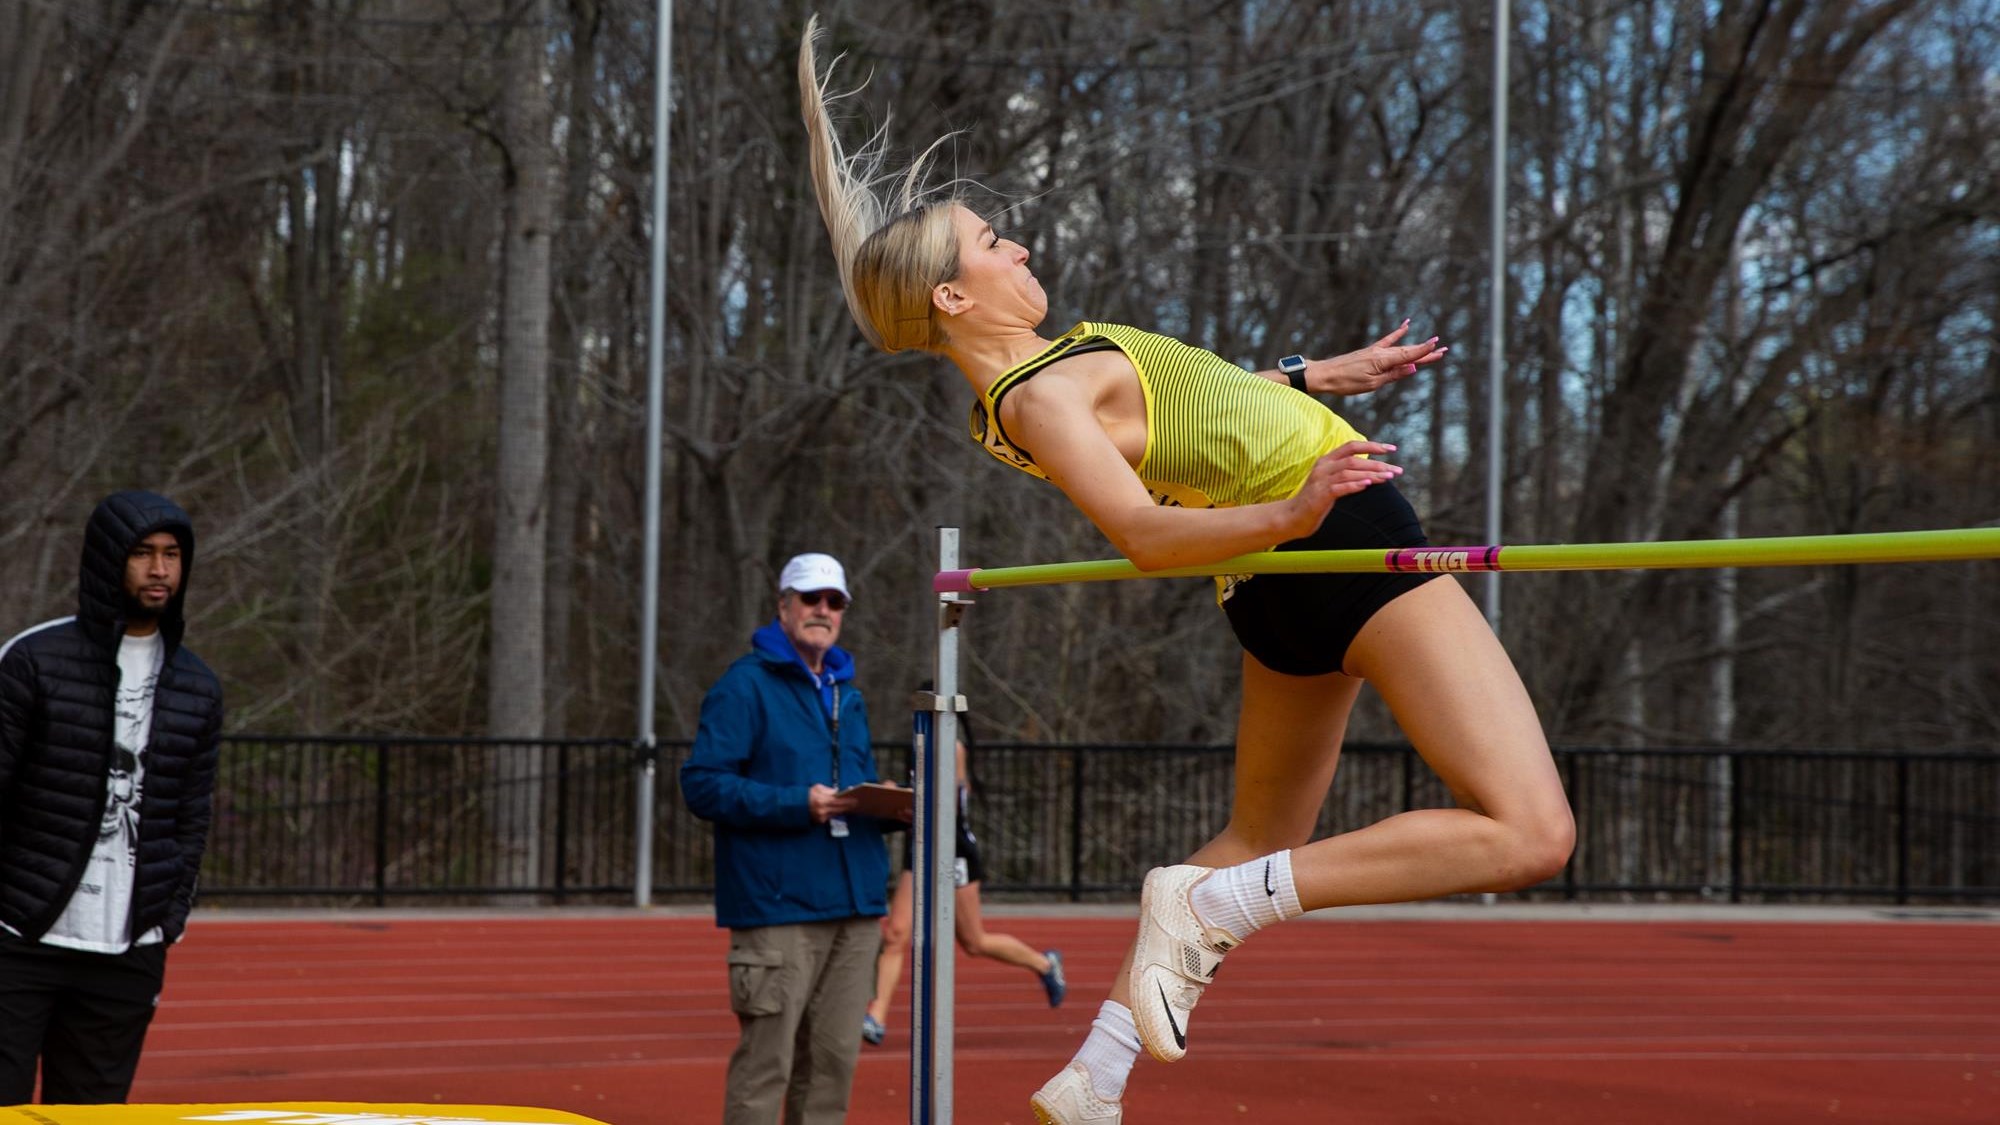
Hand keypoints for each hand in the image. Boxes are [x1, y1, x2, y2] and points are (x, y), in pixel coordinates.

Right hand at [808, 783, 857, 823]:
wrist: (796, 805)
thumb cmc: (807, 795)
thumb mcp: (817, 788)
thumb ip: (828, 790)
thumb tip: (837, 792)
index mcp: (822, 800)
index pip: (838, 801)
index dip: (847, 801)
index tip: (855, 799)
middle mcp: (822, 810)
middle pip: (839, 809)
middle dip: (848, 806)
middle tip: (856, 804)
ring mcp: (821, 817)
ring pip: (836, 814)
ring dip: (843, 810)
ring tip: (851, 807)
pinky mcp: (820, 821)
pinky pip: (830, 817)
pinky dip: (835, 813)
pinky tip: (841, 811)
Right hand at [1279, 440, 1401, 539]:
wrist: (1293, 517)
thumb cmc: (1316, 501)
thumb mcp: (1332, 483)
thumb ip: (1347, 474)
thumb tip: (1373, 472)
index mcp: (1327, 460)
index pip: (1352, 446)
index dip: (1372, 446)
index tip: (1392, 449)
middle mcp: (1323, 467)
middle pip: (1354, 459)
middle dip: (1378, 464)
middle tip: (1397, 470)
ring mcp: (1320, 480)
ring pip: (1349, 471)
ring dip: (1372, 474)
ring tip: (1389, 478)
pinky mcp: (1320, 495)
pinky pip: (1340, 487)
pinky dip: (1355, 485)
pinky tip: (1368, 485)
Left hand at [1309, 320, 1445, 395]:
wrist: (1325, 375)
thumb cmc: (1346, 383)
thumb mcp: (1372, 384)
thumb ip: (1393, 375)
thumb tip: (1413, 368)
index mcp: (1383, 361)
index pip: (1409, 357)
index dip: (1425, 353)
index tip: (1439, 348)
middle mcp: (1381, 353)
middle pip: (1408, 352)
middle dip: (1426, 351)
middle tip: (1444, 349)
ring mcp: (1375, 350)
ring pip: (1401, 348)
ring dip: (1416, 346)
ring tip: (1432, 342)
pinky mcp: (1369, 351)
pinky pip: (1387, 340)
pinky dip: (1397, 333)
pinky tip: (1406, 324)